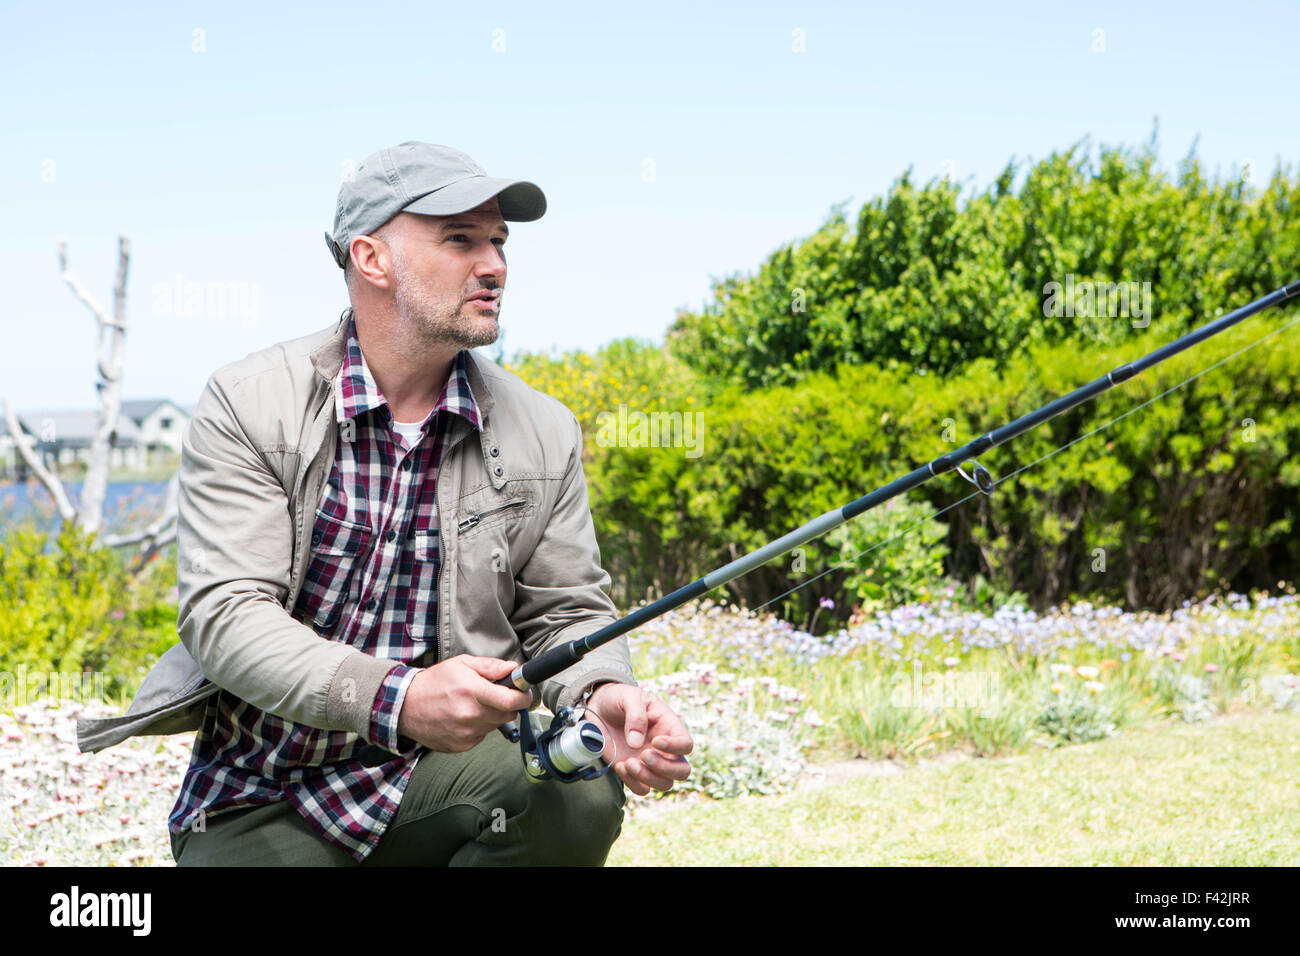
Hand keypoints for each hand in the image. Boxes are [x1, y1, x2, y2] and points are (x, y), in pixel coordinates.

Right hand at [396, 655, 532, 752]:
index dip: (523, 697)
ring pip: (496, 725)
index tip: (525, 693)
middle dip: (508, 705)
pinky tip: (465, 717)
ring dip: (493, 716)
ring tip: (475, 705)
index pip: (510, 701)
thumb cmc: (434, 682)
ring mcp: (465, 733)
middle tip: (497, 696)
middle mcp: (470, 715)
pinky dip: (480, 727)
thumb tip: (513, 669)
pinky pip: (482, 736)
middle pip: (508, 715)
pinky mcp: (461, 745)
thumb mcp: (461, 664)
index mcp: (472, 691)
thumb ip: (490, 666)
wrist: (405, 706)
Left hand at [585, 683, 692, 795]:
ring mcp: (650, 763)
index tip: (655, 741)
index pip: (686, 744)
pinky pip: (642, 789)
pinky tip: (620, 766)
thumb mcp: (629, 697)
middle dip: (664, 768)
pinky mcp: (634, 773)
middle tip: (644, 755)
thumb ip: (636, 716)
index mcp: (669, 727)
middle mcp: (664, 749)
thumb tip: (636, 743)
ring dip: (648, 778)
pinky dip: (633, 783)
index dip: (675, 747)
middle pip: (682, 771)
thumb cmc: (619, 699)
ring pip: (665, 784)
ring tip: (628, 763)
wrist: (599, 708)